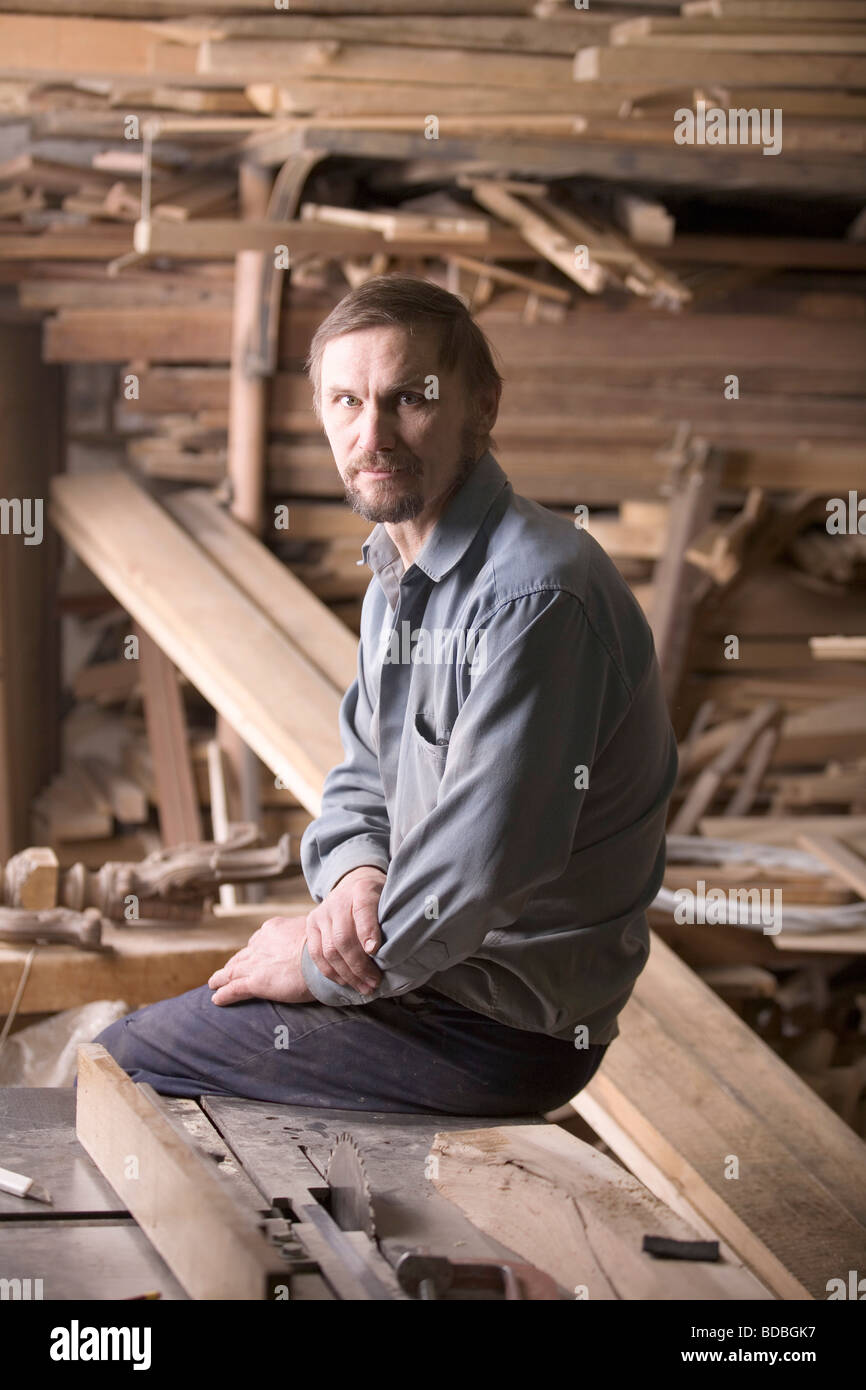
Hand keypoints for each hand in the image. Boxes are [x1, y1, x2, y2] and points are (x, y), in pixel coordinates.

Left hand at [208, 914, 314, 1005]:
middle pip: (242, 956)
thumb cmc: (326, 944)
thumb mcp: (314, 932)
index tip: (250, 955)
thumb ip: (307, 936)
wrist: (322, 956)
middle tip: (227, 971)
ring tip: (213, 984)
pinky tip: (217, 1000)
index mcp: (273, 929)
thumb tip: (317, 939)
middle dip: (234, 963)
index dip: (252, 950)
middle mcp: (260, 944)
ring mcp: (256, 964)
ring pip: (231, 972)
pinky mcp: (255, 982)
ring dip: (221, 979)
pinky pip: (233, 989)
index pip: (257, 941)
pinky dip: (223, 994)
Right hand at [305, 865, 385, 995]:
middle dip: (360, 965)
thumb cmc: (378, 898)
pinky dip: (331, 972)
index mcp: (362, 889)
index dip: (368, 930)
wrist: (353, 883)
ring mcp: (322, 913)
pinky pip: (316, 954)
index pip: (363, 909)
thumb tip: (395, 952)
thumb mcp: (390, 900)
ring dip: (347, 974)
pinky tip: (346, 982)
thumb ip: (392, 920)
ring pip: (329, 950)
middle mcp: (338, 900)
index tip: (375, 951)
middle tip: (375, 982)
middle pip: (343, 938)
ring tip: (364, 988)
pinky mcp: (311, 924)